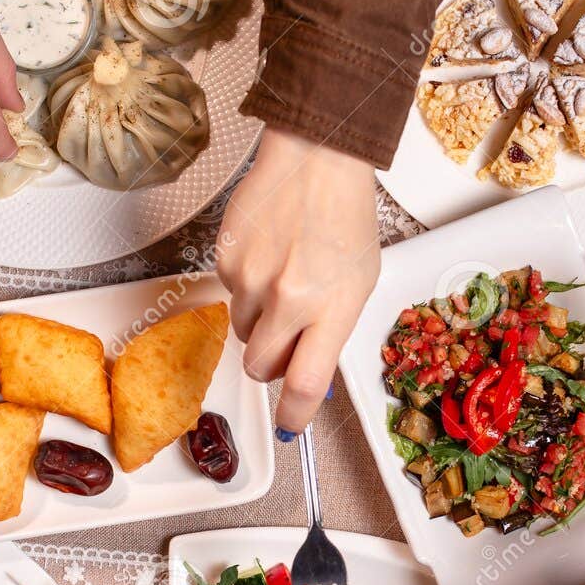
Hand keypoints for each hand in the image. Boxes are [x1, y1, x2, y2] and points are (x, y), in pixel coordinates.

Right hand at [217, 130, 379, 435]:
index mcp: (332, 308)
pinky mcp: (226, 260)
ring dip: (260, 322)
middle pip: (261, 367)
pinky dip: (247, 287)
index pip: (305, 384)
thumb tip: (309, 376)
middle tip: (288, 339)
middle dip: (271, 365)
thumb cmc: (345, 217)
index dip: (294, 415)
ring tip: (283, 280)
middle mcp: (289, 298)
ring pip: (242, 332)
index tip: (290, 425)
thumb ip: (332, 332)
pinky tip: (269, 255)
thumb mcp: (358, 284)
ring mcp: (252, 279)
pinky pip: (230, 295)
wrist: (316, 160)